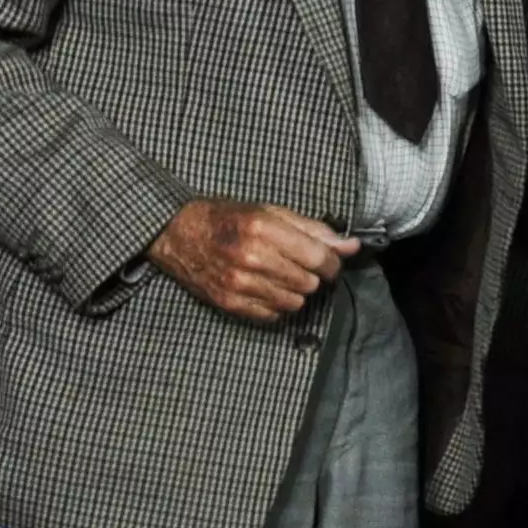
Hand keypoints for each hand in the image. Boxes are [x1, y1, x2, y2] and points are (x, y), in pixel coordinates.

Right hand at [151, 198, 355, 322]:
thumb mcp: (269, 212)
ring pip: (295, 303)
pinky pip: (273, 315)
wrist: (176, 233)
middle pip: (310, 283)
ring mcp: (239, 283)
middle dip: (311, 276)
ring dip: (294, 291)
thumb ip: (314, 230)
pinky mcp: (230, 303)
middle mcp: (251, 258)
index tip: (328, 260)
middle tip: (295, 265)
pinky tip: (263, 287)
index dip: (332, 262)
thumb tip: (351, 246)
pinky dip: (275, 304)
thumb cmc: (227, 219)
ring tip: (278, 275)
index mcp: (262, 229)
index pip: (320, 259)